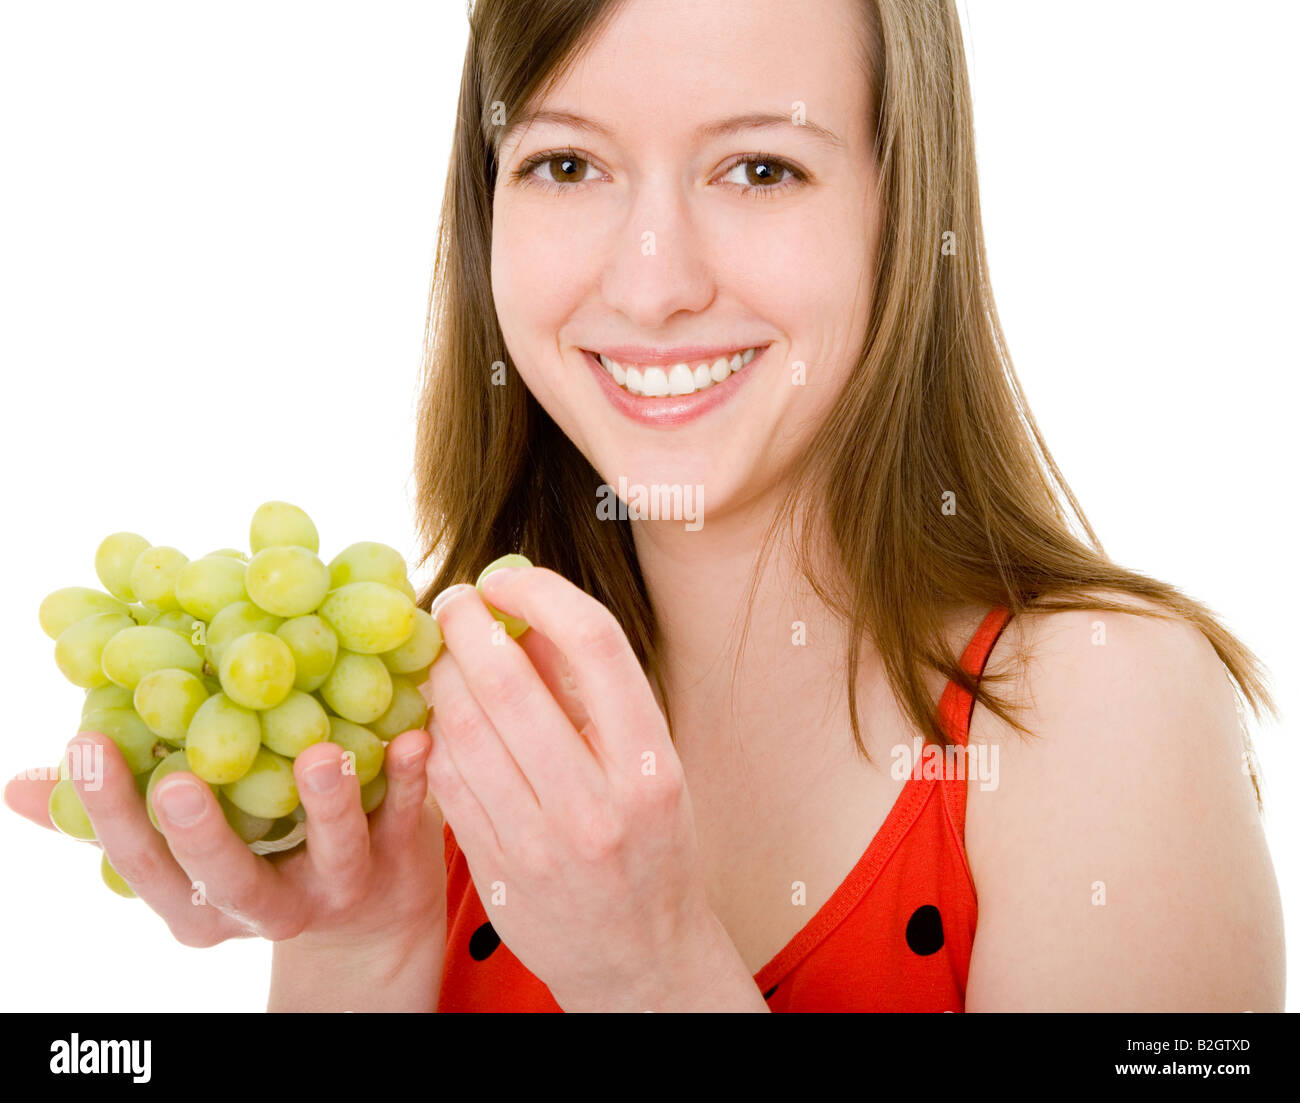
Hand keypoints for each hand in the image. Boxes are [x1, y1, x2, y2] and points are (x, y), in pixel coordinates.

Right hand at [4, 725, 444, 957]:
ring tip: (318, 752)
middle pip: (226, 877)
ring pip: (331, 851)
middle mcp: (264, 904)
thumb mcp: (186, 844)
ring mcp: (336, 883)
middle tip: (179, 782)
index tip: (86, 745)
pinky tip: (411, 734)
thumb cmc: (258, 849)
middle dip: (201, 834)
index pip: (143, 863)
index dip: (111, 812)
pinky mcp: (398, 858)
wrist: (370, 909)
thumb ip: (115, 814)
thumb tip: (17, 784)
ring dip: (326, 803)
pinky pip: (406, 817)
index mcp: (200, 899)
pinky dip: (410, 777)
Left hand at [426, 566, 747, 1010]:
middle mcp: (595, 804)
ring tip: (447, 655)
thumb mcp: (648, 765)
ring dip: (443, 675)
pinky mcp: (492, 869)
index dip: (542, 594)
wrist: (640, 958)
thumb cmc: (651, 846)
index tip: (510, 580)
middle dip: (469, 625)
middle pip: (509, 681)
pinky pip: (446, 779)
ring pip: (462, 728)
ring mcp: (538, 843)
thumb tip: (530, 613)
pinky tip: (446, 716)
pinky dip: (438, 734)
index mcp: (648, 765)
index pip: (594, 646)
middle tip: (455, 600)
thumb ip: (593, 693)